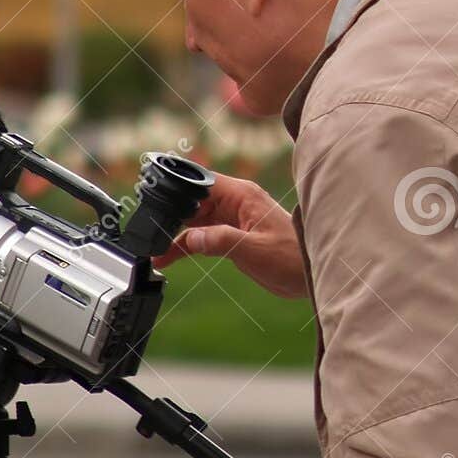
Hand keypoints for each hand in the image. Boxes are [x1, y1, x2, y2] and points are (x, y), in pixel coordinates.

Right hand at [153, 172, 307, 299]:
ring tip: (153, 252)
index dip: (177, 189)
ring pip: (193, 220)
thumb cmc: (293, 257)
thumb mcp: (255, 249)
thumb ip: (221, 241)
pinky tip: (167, 257)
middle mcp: (235, 203)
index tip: (155, 200)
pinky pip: (201, 236)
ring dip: (173, 234)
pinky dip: (184, 246)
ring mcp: (231, 219)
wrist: (309, 275)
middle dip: (170, 215)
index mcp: (242, 195)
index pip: (201, 183)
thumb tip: (191, 237)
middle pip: (192, 201)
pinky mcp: (231, 236)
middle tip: (148, 232)